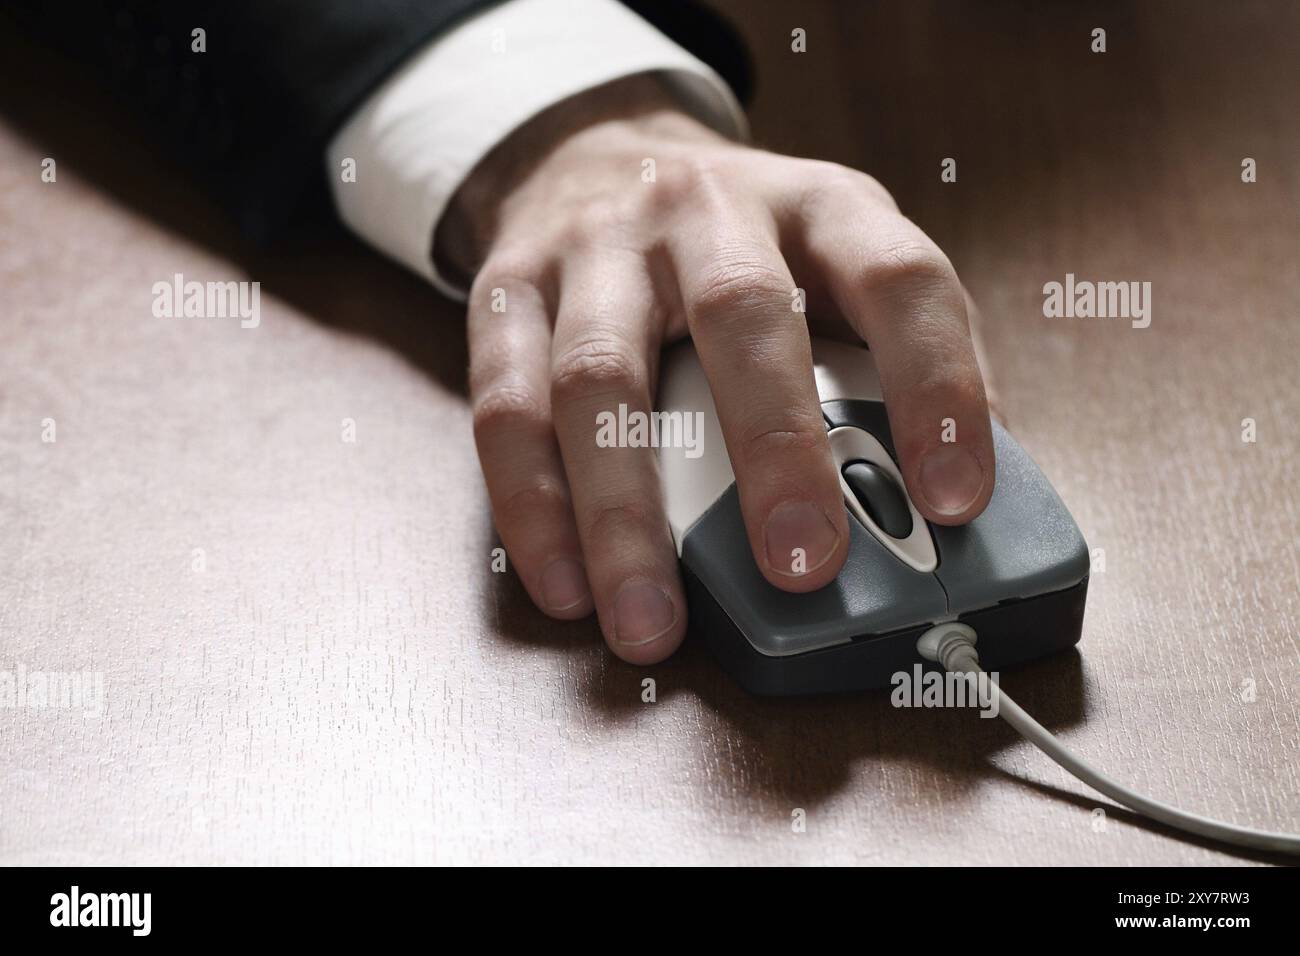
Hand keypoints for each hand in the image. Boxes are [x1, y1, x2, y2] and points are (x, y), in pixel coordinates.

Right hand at [439, 75, 993, 664]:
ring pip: (601, 377)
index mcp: (816, 207)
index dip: (938, 385)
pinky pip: (505, 406)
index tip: (954, 500)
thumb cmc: (736, 245)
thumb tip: (951, 501)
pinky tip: (566, 584)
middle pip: (740, 316)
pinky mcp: (506, 291)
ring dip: (626, 514)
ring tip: (652, 621)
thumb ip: (890, 364)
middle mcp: (704, 211)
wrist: (594, 156)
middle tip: (801, 565)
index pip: (899, 277)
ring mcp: (595, 248)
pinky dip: (534, 505)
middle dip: (773, 450)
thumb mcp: (834, 266)